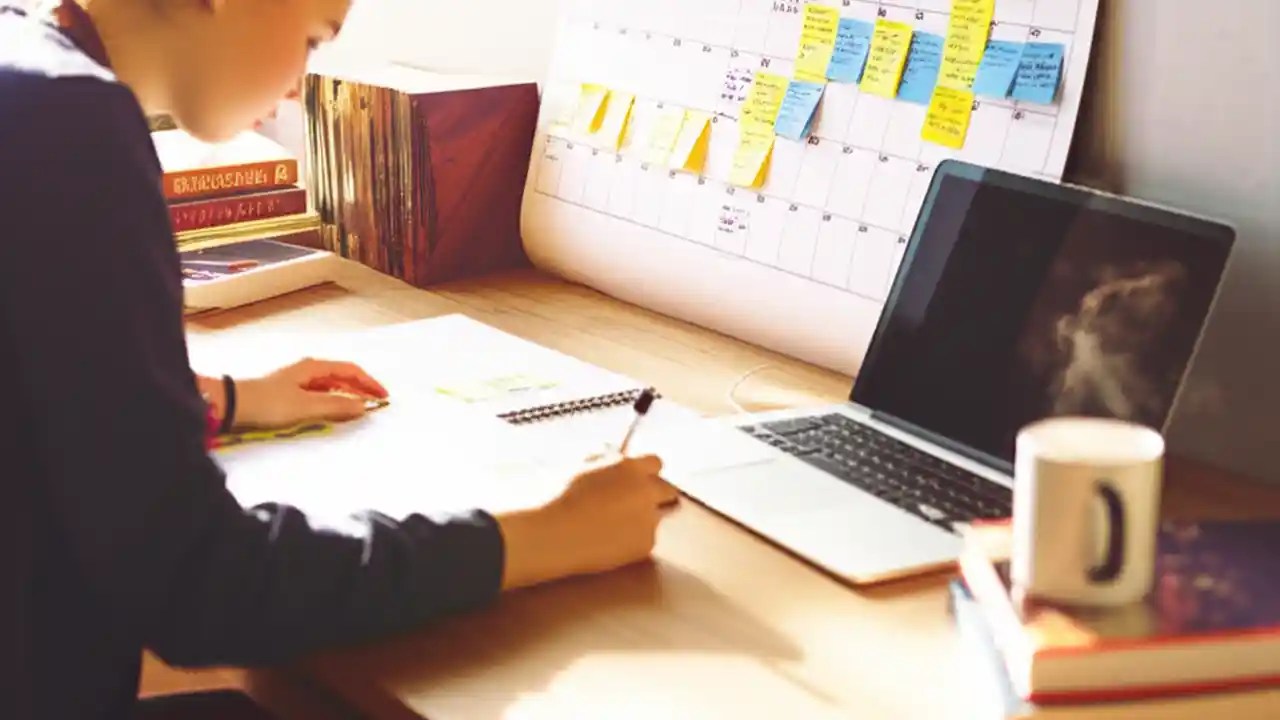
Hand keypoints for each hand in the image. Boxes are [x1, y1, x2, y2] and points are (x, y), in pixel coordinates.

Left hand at [230, 358, 388, 429]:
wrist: (233, 405)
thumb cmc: (269, 403)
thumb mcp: (306, 406)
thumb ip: (336, 406)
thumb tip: (363, 406)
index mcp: (314, 367)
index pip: (350, 370)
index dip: (369, 383)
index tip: (383, 396)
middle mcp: (308, 370)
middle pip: (342, 377)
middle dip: (361, 389)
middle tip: (376, 403)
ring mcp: (298, 381)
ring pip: (332, 386)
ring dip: (348, 396)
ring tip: (360, 410)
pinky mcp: (290, 393)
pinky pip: (321, 394)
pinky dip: (334, 402)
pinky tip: (336, 412)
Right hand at [495, 453, 678, 590]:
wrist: (557, 535)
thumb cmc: (560, 499)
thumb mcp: (581, 467)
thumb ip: (603, 459)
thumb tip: (610, 455)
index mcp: (630, 467)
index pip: (655, 462)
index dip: (646, 471)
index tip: (640, 478)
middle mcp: (646, 490)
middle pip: (667, 490)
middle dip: (655, 495)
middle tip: (635, 504)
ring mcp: (649, 518)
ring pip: (657, 516)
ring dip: (642, 519)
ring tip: (613, 526)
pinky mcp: (647, 543)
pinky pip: (646, 539)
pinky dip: (634, 541)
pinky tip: (611, 541)